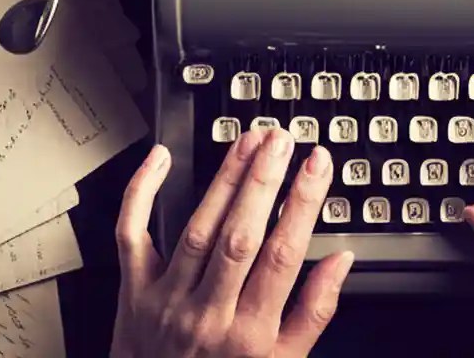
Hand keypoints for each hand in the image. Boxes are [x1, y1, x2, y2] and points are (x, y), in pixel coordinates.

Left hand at [111, 128, 353, 356]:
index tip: (318, 165)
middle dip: (264, 181)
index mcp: (251, 333)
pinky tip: (161, 159)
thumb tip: (342, 260)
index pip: (284, 254)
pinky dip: (141, 193)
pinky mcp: (133, 292)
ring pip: (198, 228)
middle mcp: (208, 314)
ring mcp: (166, 301)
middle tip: (282, 140)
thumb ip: (315, 311)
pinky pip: (131, 235)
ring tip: (248, 141)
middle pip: (240, 236)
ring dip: (225, 178)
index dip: (303, 203)